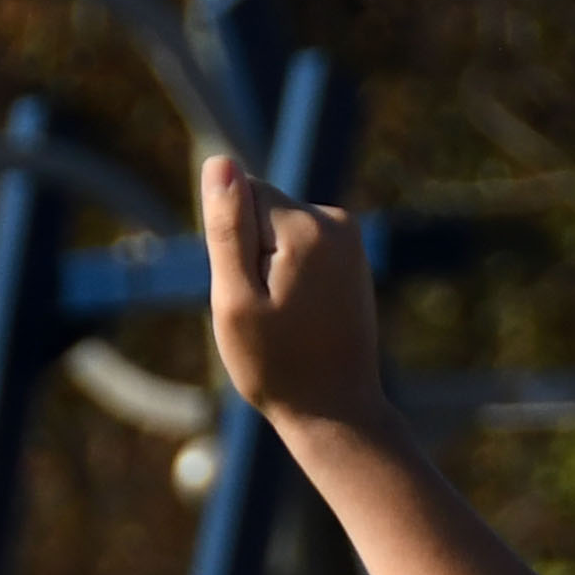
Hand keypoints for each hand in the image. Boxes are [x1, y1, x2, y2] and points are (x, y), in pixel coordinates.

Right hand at [205, 156, 392, 430]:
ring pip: (278, 230)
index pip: (240, 193)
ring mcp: (350, 239)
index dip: (230, 245)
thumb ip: (228, 228)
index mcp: (307, 227)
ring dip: (269, 268)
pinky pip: (299, 248)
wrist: (337, 411)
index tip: (247, 290)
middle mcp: (336, 221)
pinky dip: (290, 277)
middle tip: (266, 311)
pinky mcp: (352, 256)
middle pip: (261, 209)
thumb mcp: (235, 299)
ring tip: (285, 318)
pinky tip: (302, 317)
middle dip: (250, 254)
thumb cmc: (279, 365)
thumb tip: (221, 163)